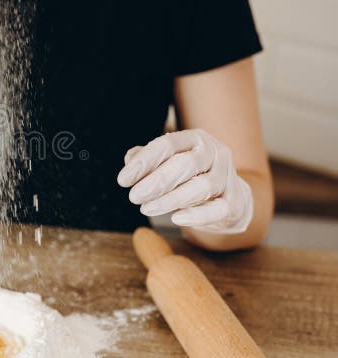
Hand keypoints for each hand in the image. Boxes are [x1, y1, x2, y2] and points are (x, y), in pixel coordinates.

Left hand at [117, 129, 252, 233]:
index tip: (123, 180)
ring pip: (202, 187)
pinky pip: (218, 209)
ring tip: (147, 208)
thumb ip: (147, 158)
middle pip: (186, 164)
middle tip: (134, 197)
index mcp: (195, 138)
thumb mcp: (166, 162)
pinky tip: (176, 218)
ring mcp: (228, 176)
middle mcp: (215, 152)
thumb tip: (130, 160)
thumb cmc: (187, 176)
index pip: (167, 144)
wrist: (225, 196)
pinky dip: (197, 215)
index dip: (144, 162)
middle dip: (156, 182)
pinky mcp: (234, 201)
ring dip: (170, 200)